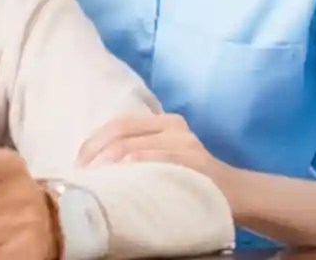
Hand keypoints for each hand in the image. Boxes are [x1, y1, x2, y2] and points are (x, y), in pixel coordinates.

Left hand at [79, 114, 227, 180]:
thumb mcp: (165, 156)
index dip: (93, 142)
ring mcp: (186, 144)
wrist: (236, 194)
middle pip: (121, 133)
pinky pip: (158, 161)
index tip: (78, 163)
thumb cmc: (190, 179)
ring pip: (135, 147)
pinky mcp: (195, 163)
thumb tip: (96, 163)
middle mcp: (175, 126)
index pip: (119, 124)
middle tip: (81, 175)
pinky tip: (122, 177)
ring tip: (95, 181)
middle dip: (95, 153)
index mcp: (164, 121)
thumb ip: (140, 151)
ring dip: (109, 164)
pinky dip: (136, 167)